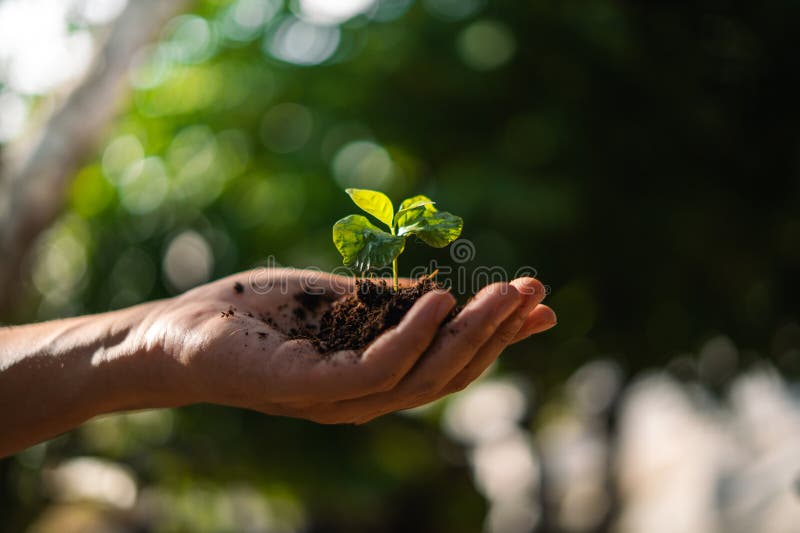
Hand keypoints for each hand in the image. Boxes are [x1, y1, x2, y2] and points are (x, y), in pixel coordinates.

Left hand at [140, 268, 555, 423]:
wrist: (178, 332)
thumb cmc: (260, 317)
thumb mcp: (345, 303)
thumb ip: (398, 304)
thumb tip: (456, 293)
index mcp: (374, 378)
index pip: (450, 364)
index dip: (499, 337)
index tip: (540, 303)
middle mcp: (363, 399)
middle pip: (447, 375)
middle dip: (496, 334)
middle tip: (534, 292)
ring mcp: (336, 400)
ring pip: (422, 376)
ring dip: (470, 335)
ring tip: (505, 293)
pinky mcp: (307, 390)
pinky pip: (376, 369)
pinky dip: (414, 338)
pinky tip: (440, 301)